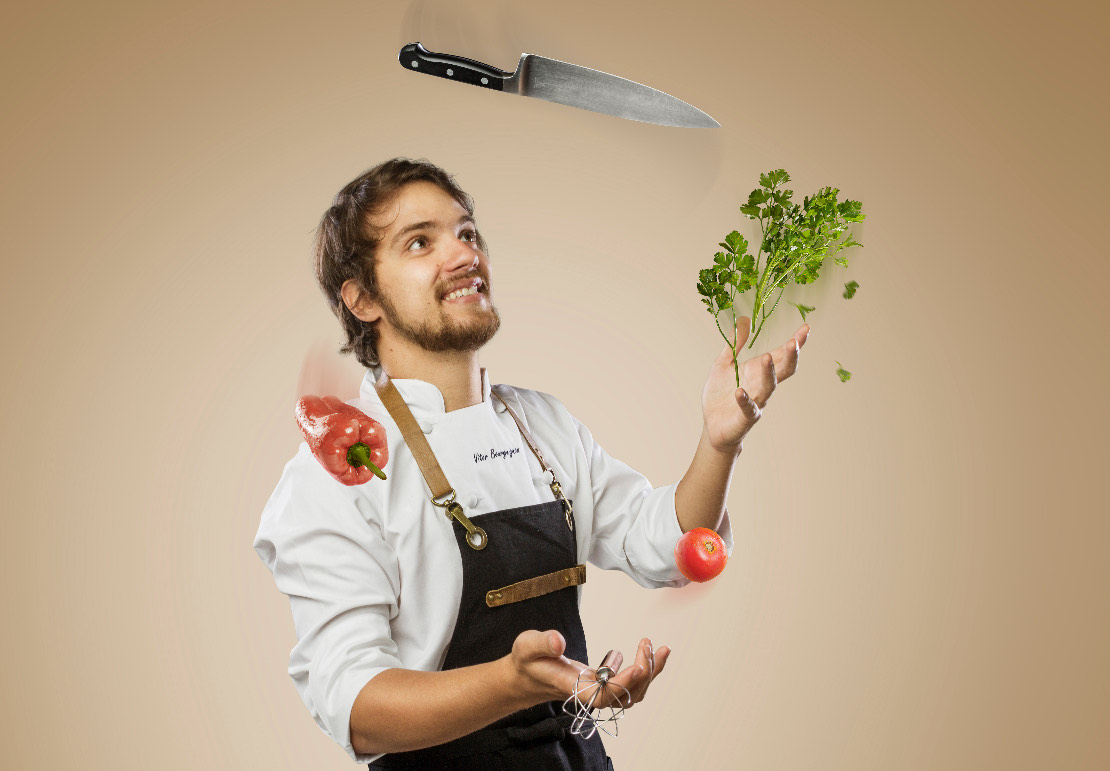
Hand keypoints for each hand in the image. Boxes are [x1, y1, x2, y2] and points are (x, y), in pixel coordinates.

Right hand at [507, 631, 670, 708]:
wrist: (527, 675)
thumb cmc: (527, 661)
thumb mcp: (527, 646)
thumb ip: (542, 643)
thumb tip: (559, 642)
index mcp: (573, 688)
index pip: (603, 696)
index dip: (622, 684)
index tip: (637, 666)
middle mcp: (590, 693)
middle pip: (624, 697)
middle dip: (643, 674)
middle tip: (649, 645)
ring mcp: (599, 690)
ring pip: (632, 693)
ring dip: (649, 672)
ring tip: (660, 649)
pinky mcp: (604, 682)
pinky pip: (630, 682)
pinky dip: (644, 669)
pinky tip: (648, 651)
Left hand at [702, 316, 809, 453]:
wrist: (713, 426)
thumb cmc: (721, 394)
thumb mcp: (724, 363)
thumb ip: (735, 343)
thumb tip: (745, 318)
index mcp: (760, 370)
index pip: (782, 354)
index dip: (795, 342)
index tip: (806, 327)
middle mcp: (763, 385)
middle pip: (784, 370)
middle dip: (791, 356)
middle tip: (794, 342)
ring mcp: (757, 401)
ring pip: (769, 387)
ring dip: (769, 373)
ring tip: (767, 357)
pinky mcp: (745, 417)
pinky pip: (748, 408)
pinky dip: (745, 400)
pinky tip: (739, 391)